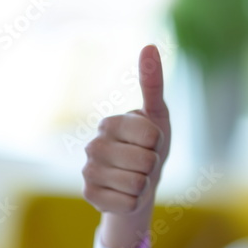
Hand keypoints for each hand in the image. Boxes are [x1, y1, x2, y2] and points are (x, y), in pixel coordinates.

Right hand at [82, 45, 170, 215]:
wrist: (138, 186)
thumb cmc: (150, 148)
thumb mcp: (157, 116)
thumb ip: (153, 82)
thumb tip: (148, 45)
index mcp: (110, 123)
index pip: (151, 135)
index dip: (158, 144)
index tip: (151, 144)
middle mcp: (93, 145)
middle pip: (146, 161)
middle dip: (153, 166)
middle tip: (144, 165)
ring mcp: (88, 171)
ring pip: (138, 184)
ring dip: (144, 185)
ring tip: (135, 179)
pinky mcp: (90, 195)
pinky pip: (128, 203)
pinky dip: (134, 202)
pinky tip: (124, 194)